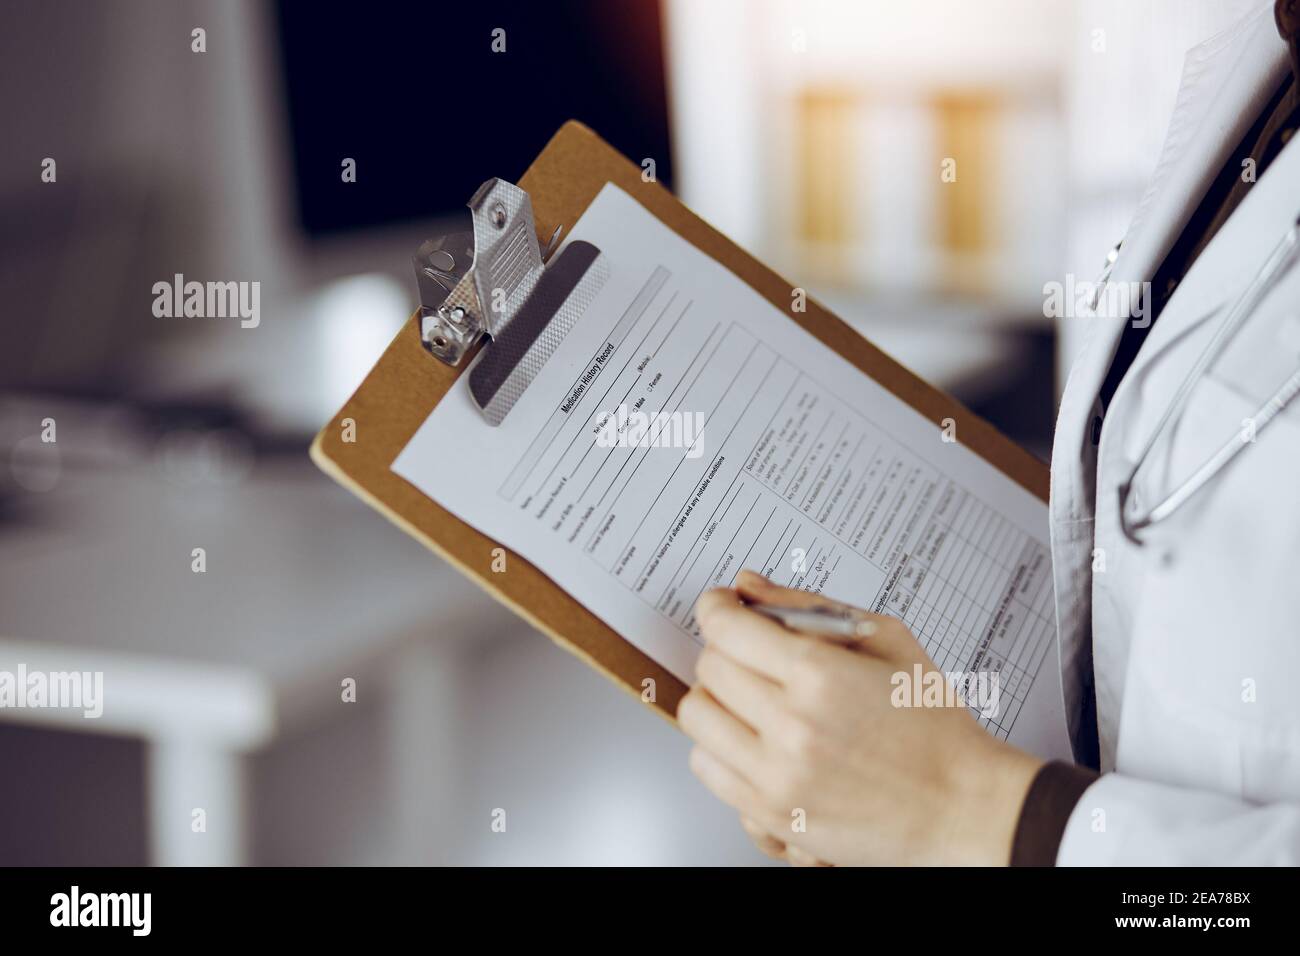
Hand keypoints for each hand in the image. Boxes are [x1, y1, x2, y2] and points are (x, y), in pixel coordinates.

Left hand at [678, 570, 1042, 865]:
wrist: (961, 806)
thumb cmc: (933, 724)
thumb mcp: (886, 640)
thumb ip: (807, 606)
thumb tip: (749, 586)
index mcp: (820, 676)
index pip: (726, 627)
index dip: (717, 606)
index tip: (722, 605)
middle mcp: (792, 727)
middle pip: (708, 669)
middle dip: (723, 649)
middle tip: (750, 652)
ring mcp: (777, 776)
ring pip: (697, 719)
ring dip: (717, 700)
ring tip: (752, 699)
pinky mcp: (772, 815)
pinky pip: (708, 770)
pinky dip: (722, 748)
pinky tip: (755, 740)